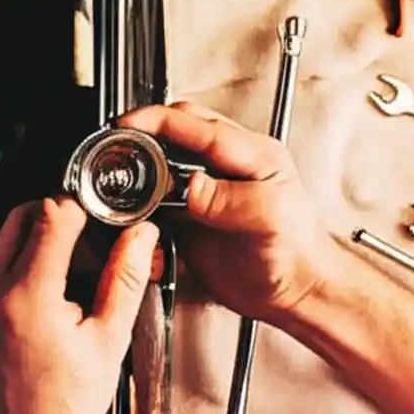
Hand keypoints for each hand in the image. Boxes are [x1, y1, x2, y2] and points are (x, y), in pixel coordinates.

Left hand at [0, 197, 159, 413]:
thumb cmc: (62, 406)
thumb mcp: (108, 340)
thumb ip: (125, 279)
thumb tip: (141, 237)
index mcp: (27, 294)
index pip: (53, 215)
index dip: (87, 210)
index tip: (110, 220)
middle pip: (26, 214)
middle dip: (64, 216)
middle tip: (96, 242)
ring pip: (11, 234)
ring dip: (47, 236)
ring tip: (81, 271)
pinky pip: (2, 260)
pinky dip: (31, 258)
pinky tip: (61, 290)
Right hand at [118, 102, 339, 323]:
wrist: (296, 292)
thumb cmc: (297, 253)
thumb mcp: (271, 218)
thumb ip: (230, 199)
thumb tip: (191, 186)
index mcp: (250, 154)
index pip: (196, 124)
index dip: (158, 121)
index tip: (128, 125)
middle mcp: (225, 168)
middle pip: (174, 134)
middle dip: (142, 137)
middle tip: (116, 151)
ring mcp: (205, 192)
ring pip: (160, 167)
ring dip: (139, 175)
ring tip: (123, 189)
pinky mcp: (190, 219)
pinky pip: (156, 206)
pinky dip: (142, 212)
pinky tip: (142, 225)